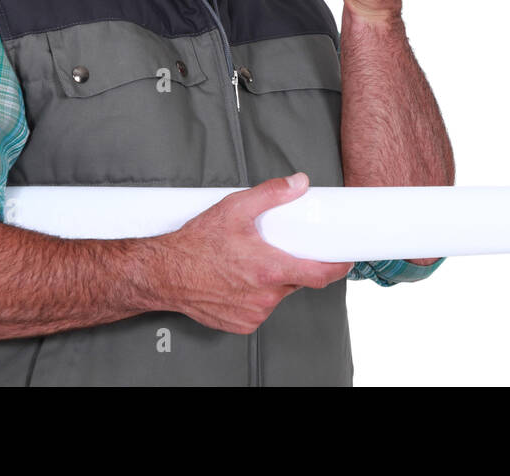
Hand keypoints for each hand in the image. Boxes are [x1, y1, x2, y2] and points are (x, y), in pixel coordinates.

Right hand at [151, 173, 352, 334]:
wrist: (164, 273)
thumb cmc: (196, 244)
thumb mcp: (235, 208)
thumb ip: (272, 194)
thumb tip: (299, 184)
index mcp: (269, 269)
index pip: (319, 275)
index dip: (337, 267)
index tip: (345, 260)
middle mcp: (265, 296)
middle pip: (295, 281)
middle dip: (289, 265)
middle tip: (272, 249)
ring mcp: (253, 313)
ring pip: (276, 295)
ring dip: (270, 281)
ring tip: (246, 264)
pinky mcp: (240, 325)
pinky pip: (258, 309)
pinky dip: (254, 296)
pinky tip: (236, 282)